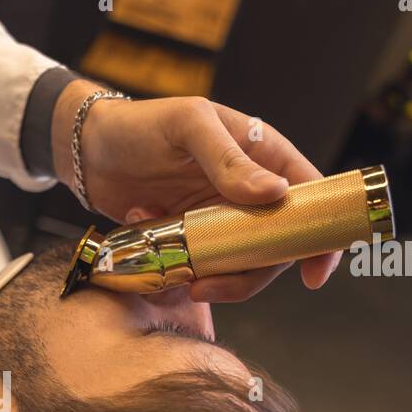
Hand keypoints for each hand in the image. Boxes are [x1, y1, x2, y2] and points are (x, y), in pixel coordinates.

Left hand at [51, 80, 341, 302]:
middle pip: (278, 245)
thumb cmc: (142, 124)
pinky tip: (161, 262)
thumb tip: (277, 194)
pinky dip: (190, 275)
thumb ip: (228, 159)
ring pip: (242, 264)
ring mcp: (220, 218)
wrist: (90, 151)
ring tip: (184, 281)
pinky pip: (206, 269)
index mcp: (263, 156)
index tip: (313, 274)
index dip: (321, 237)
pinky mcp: (192, 239)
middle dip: (255, 273)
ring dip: (219, 281)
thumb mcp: (188, 127)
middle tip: (213, 286)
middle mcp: (249, 190)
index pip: (311, 197)